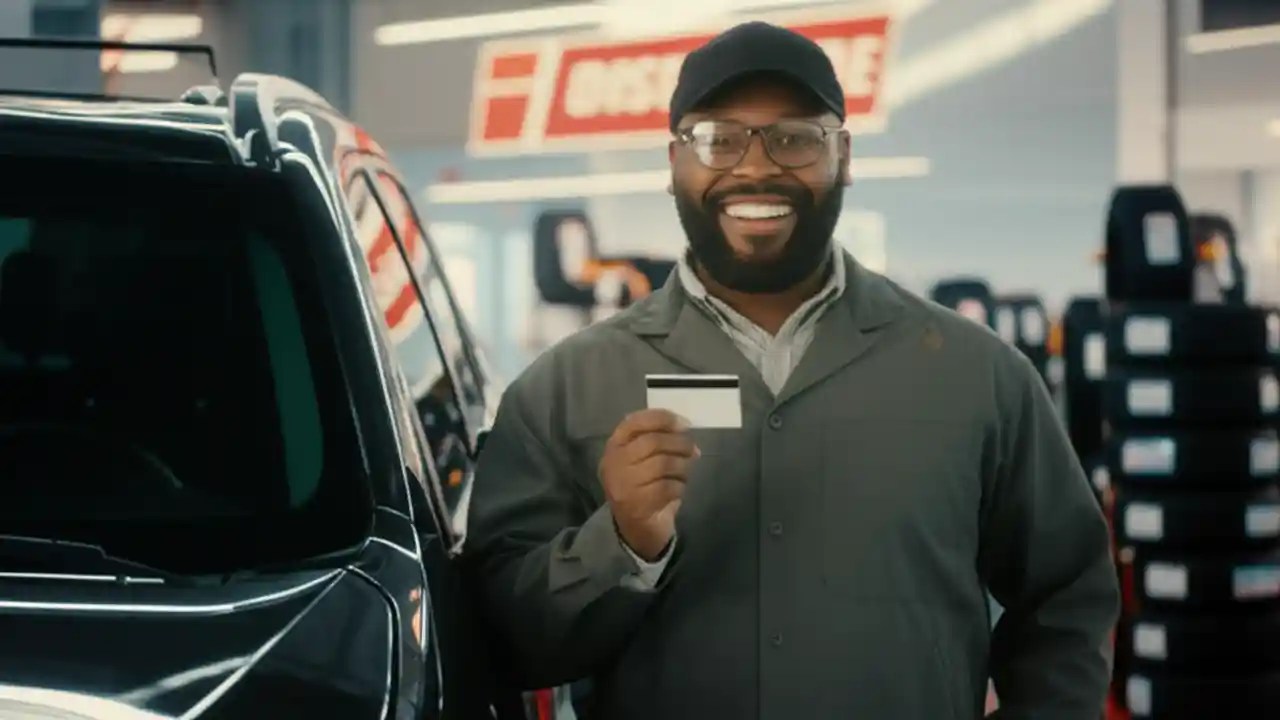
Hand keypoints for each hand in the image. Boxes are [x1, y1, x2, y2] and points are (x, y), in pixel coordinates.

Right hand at [599, 409, 699, 561]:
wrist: (635, 529)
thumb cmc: (642, 486)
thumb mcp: (642, 459)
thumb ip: (657, 440)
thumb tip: (684, 430)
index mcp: (614, 446)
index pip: (635, 422)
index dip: (663, 419)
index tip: (684, 424)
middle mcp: (613, 463)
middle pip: (653, 442)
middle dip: (679, 443)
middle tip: (692, 449)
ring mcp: (622, 485)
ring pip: (663, 464)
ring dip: (682, 466)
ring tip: (685, 471)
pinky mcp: (636, 505)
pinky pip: (668, 487)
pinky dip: (679, 486)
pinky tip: (678, 489)